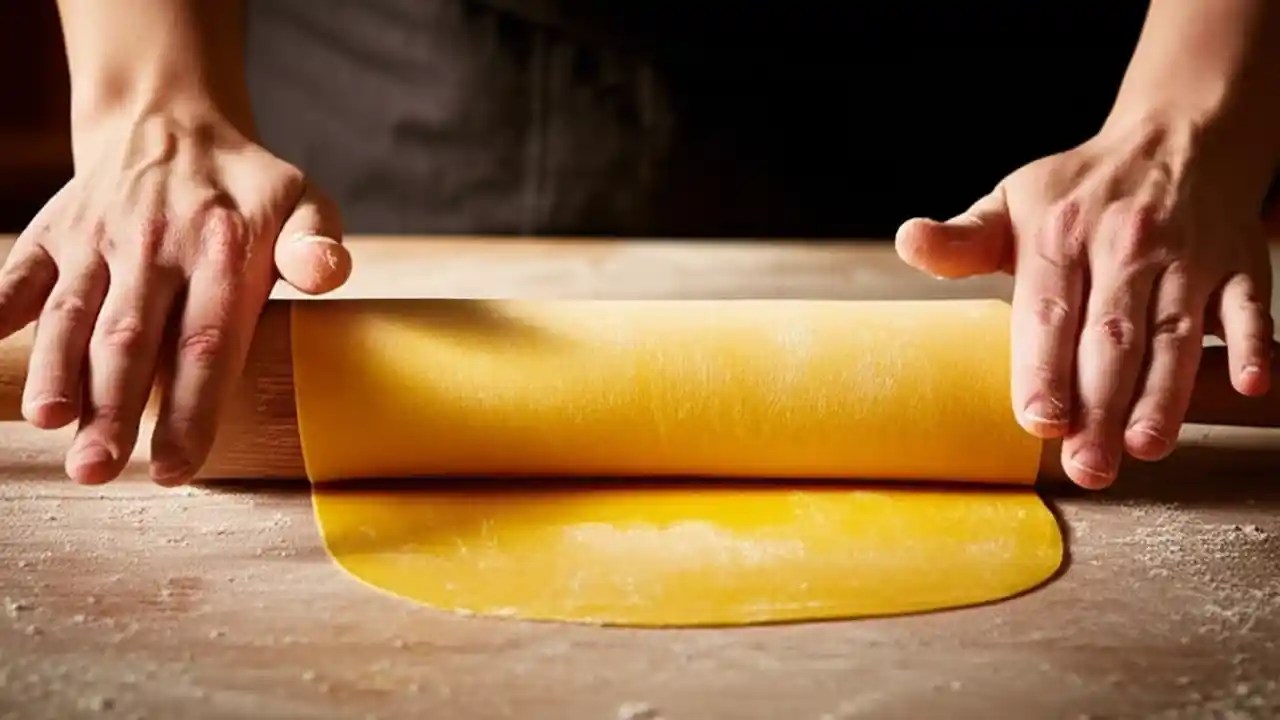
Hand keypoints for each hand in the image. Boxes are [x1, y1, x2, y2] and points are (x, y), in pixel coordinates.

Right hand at [0, 108, 351, 485]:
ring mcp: (97, 240)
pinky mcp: (52, 233)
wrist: (169, 121)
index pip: (207, 341)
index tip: (176, 467)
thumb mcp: (303, 200)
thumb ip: (316, 243)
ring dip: (56, 370)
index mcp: (223, 250)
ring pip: (71, 312)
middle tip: (97, 469)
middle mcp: (155, 247)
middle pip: (131, 338)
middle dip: (112, 407)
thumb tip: (329, 274)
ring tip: (49, 422)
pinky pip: (17, 274)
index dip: (190, 408)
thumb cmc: (246, 188)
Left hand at [895, 117, 1275, 488]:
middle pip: (1111, 336)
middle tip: (1089, 467)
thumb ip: (963, 241)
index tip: (1039, 420)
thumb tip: (908, 241)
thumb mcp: (1012, 201)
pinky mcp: (1239, 265)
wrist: (1180, 133)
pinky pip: (1249, 307)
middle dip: (1099, 405)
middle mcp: (1124, 247)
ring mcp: (1186, 257)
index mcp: (1060, 236)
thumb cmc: (1081, 190)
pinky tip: (1248, 384)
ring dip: (1163, 393)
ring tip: (1145, 446)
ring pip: (1174, 333)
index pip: (1048, 312)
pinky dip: (1254, 344)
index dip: (1044, 368)